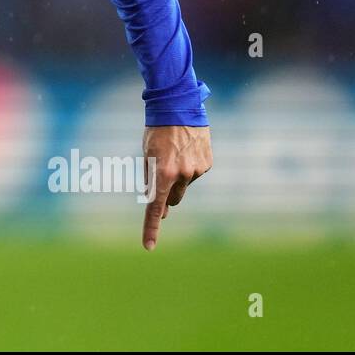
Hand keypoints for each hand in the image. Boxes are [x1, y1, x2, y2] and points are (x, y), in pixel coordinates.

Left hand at [141, 124, 211, 250]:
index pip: (155, 208)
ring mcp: (197, 170)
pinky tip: (187, 150)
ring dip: (179, 176)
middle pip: (172, 199)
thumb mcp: (147, 156)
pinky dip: (190, 167)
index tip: (148, 247)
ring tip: (175, 153)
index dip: (151, 228)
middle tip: (162, 174)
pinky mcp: (207, 164)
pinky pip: (196, 174)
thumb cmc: (156, 132)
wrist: (178, 107)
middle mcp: (181, 175)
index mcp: (162, 173)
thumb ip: (151, 181)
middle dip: (166, 193)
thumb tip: (159, 207)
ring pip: (184, 185)